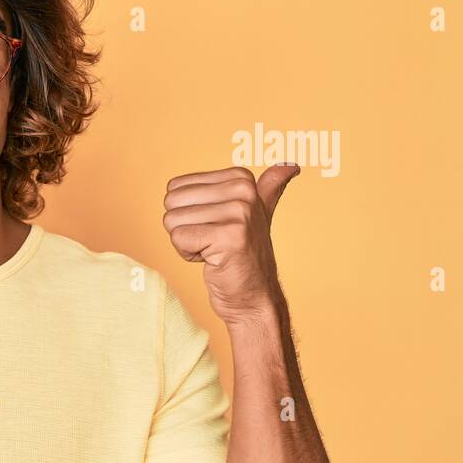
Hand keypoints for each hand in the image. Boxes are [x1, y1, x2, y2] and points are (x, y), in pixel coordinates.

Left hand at [162, 162, 298, 325]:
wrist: (253, 295)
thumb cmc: (244, 254)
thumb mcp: (257, 215)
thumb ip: (268, 188)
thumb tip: (291, 166)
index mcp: (241, 178)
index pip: (175, 188)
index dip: (187, 212)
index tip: (214, 226)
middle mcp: (242, 190)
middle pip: (171, 203)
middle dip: (184, 228)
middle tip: (212, 241)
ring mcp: (239, 213)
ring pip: (173, 221)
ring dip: (187, 243)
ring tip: (214, 250)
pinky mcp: (230, 236)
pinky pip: (178, 239)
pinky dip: (189, 255)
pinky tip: (213, 260)